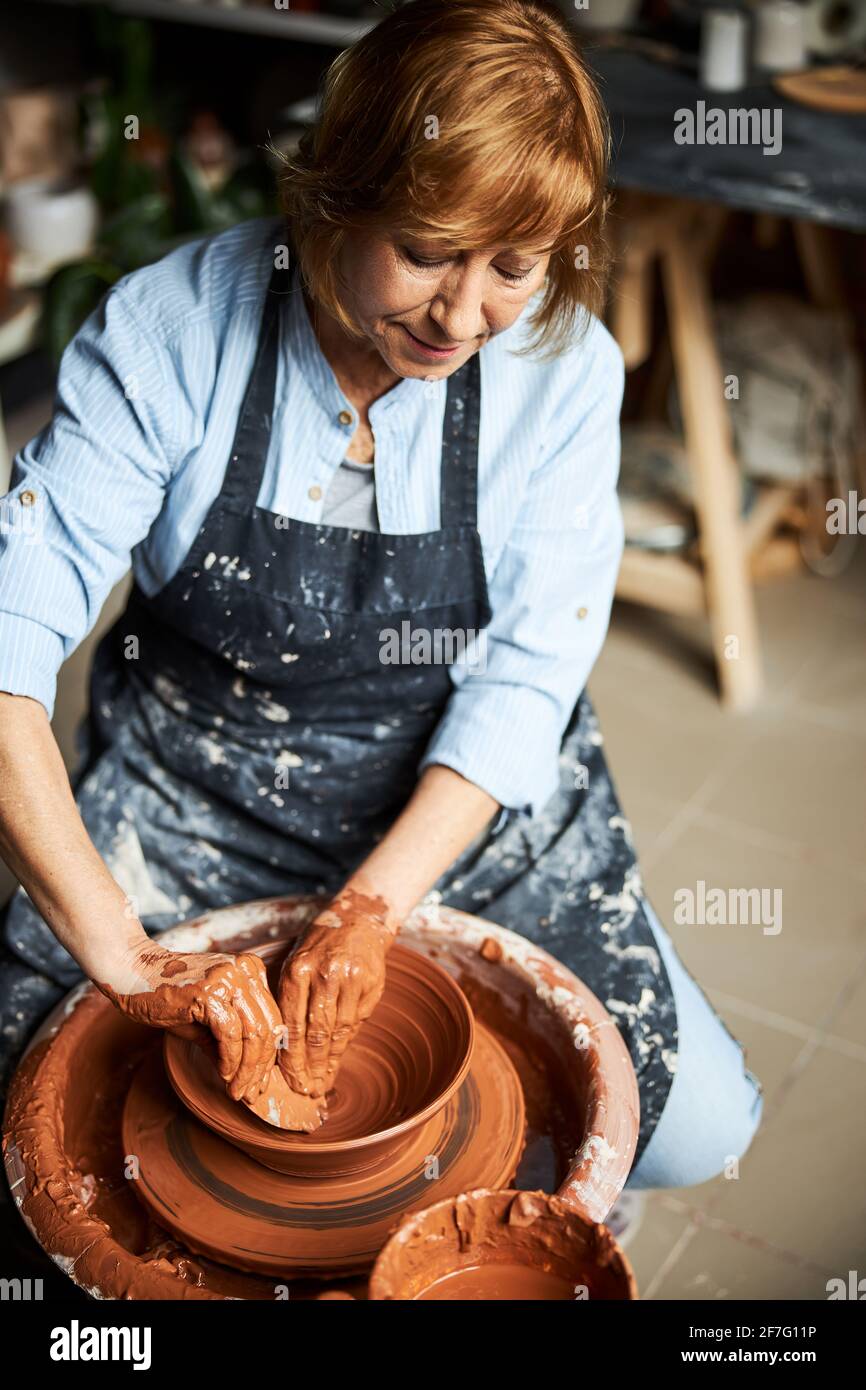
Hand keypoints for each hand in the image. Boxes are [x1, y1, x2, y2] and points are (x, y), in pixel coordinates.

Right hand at [98, 946, 283, 1103]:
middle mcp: (245, 970)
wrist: (133, 974)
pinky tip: (224, 1075)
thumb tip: (247, 1080)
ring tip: (237, 1092)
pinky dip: (230, 1060)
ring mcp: (228, 978)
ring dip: (246, 1070)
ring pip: (254, 1033)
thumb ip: (231, 1044)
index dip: (269, 1055)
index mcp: (251, 971)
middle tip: (250, 1094)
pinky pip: (230, 1034)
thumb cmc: (169, 997)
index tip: (259, 1082)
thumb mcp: (207, 1022)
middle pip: (268, 1027)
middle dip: (260, 1067)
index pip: (272, 1018)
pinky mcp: (209, 992)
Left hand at [277, 887, 394, 1097]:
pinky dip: (345, 1042)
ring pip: (338, 1031)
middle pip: (315, 1033)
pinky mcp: (370, 982)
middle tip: (307, 1091)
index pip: (291, 1024)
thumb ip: (291, 1002)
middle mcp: (323, 974)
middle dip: (310, 1067)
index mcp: (296, 970)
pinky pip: (356, 1020)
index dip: (291, 1059)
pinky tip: (338, 1057)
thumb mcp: (296, 965)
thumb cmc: (319, 948)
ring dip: (330, 1061)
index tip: (290, 1082)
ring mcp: (349, 978)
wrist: (357, 921)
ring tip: (323, 1082)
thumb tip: (286, 1051)